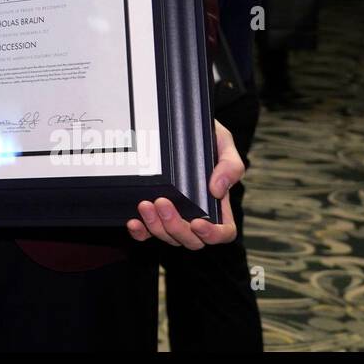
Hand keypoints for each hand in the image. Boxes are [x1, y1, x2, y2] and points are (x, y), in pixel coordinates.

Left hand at [126, 120, 242, 249]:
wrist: (178, 124)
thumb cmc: (205, 136)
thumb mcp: (223, 142)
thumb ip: (230, 165)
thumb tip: (218, 190)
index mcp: (218, 204)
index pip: (223, 232)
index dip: (212, 235)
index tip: (197, 223)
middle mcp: (196, 215)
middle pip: (192, 239)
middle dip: (176, 226)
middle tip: (162, 202)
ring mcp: (174, 216)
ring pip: (169, 237)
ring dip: (156, 226)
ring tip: (145, 204)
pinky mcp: (153, 213)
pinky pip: (147, 232)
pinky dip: (140, 232)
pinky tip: (134, 222)